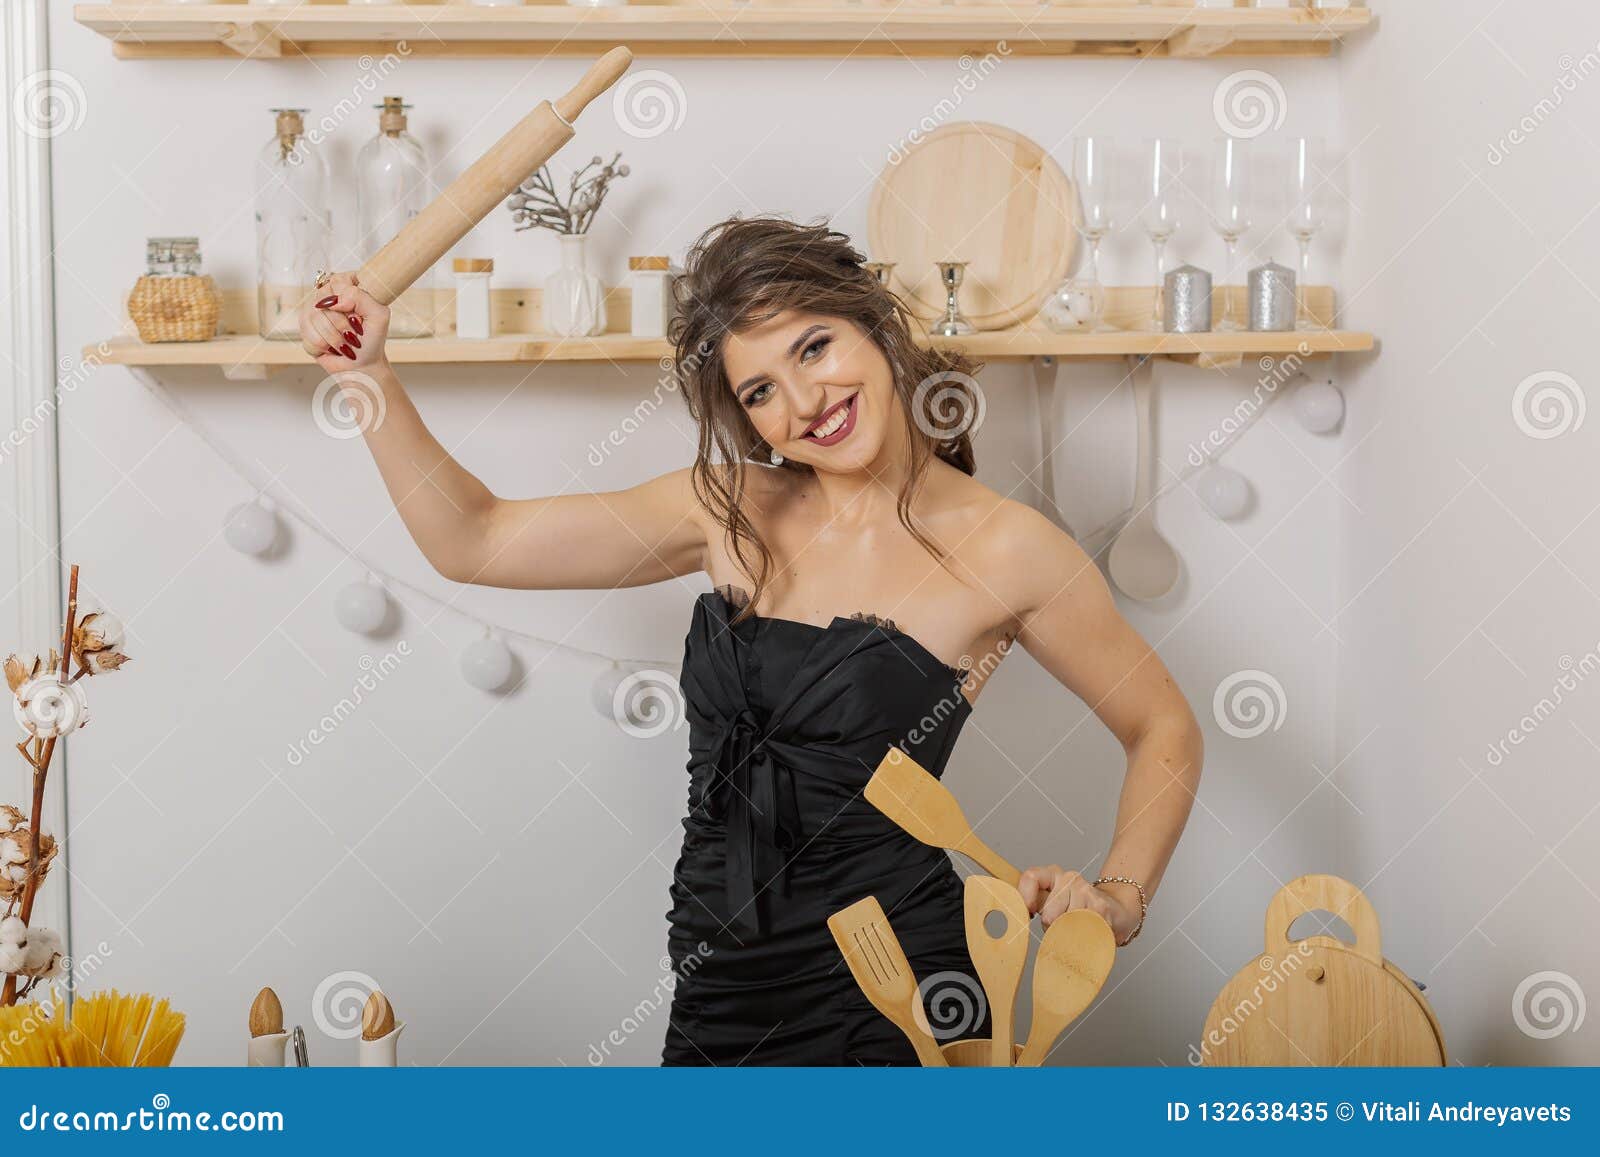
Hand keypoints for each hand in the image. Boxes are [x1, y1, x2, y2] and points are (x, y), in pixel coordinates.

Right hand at [298, 272, 389, 376]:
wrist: (362, 364)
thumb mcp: (378, 315)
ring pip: (313, 319)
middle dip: (341, 325)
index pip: (337, 282)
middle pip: (322, 302)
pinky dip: (324, 347)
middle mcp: (327, 294)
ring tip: (344, 343)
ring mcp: (313, 310)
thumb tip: (335, 301)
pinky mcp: (305, 327)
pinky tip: (332, 348)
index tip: (359, 317)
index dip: (348, 303)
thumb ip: (361, 298)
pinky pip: (308, 335)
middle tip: (353, 334)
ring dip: (334, 338)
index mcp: (346, 285)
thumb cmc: (372, 339)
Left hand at [1017, 865, 1138, 943]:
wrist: (1116, 909)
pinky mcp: (1100, 906)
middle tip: (1061, 926)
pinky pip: (1083, 929)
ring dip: (1069, 934)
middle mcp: (1068, 878)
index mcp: (1052, 875)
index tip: (1029, 915)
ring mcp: (1085, 890)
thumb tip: (1018, 918)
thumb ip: (1037, 906)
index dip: (1025, 898)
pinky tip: (1090, 930)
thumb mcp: (1053, 903)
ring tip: (1078, 927)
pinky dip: (1084, 937)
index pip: (1031, 877)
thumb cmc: (1078, 909)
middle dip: (1052, 928)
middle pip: (1049, 913)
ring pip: (1066, 924)